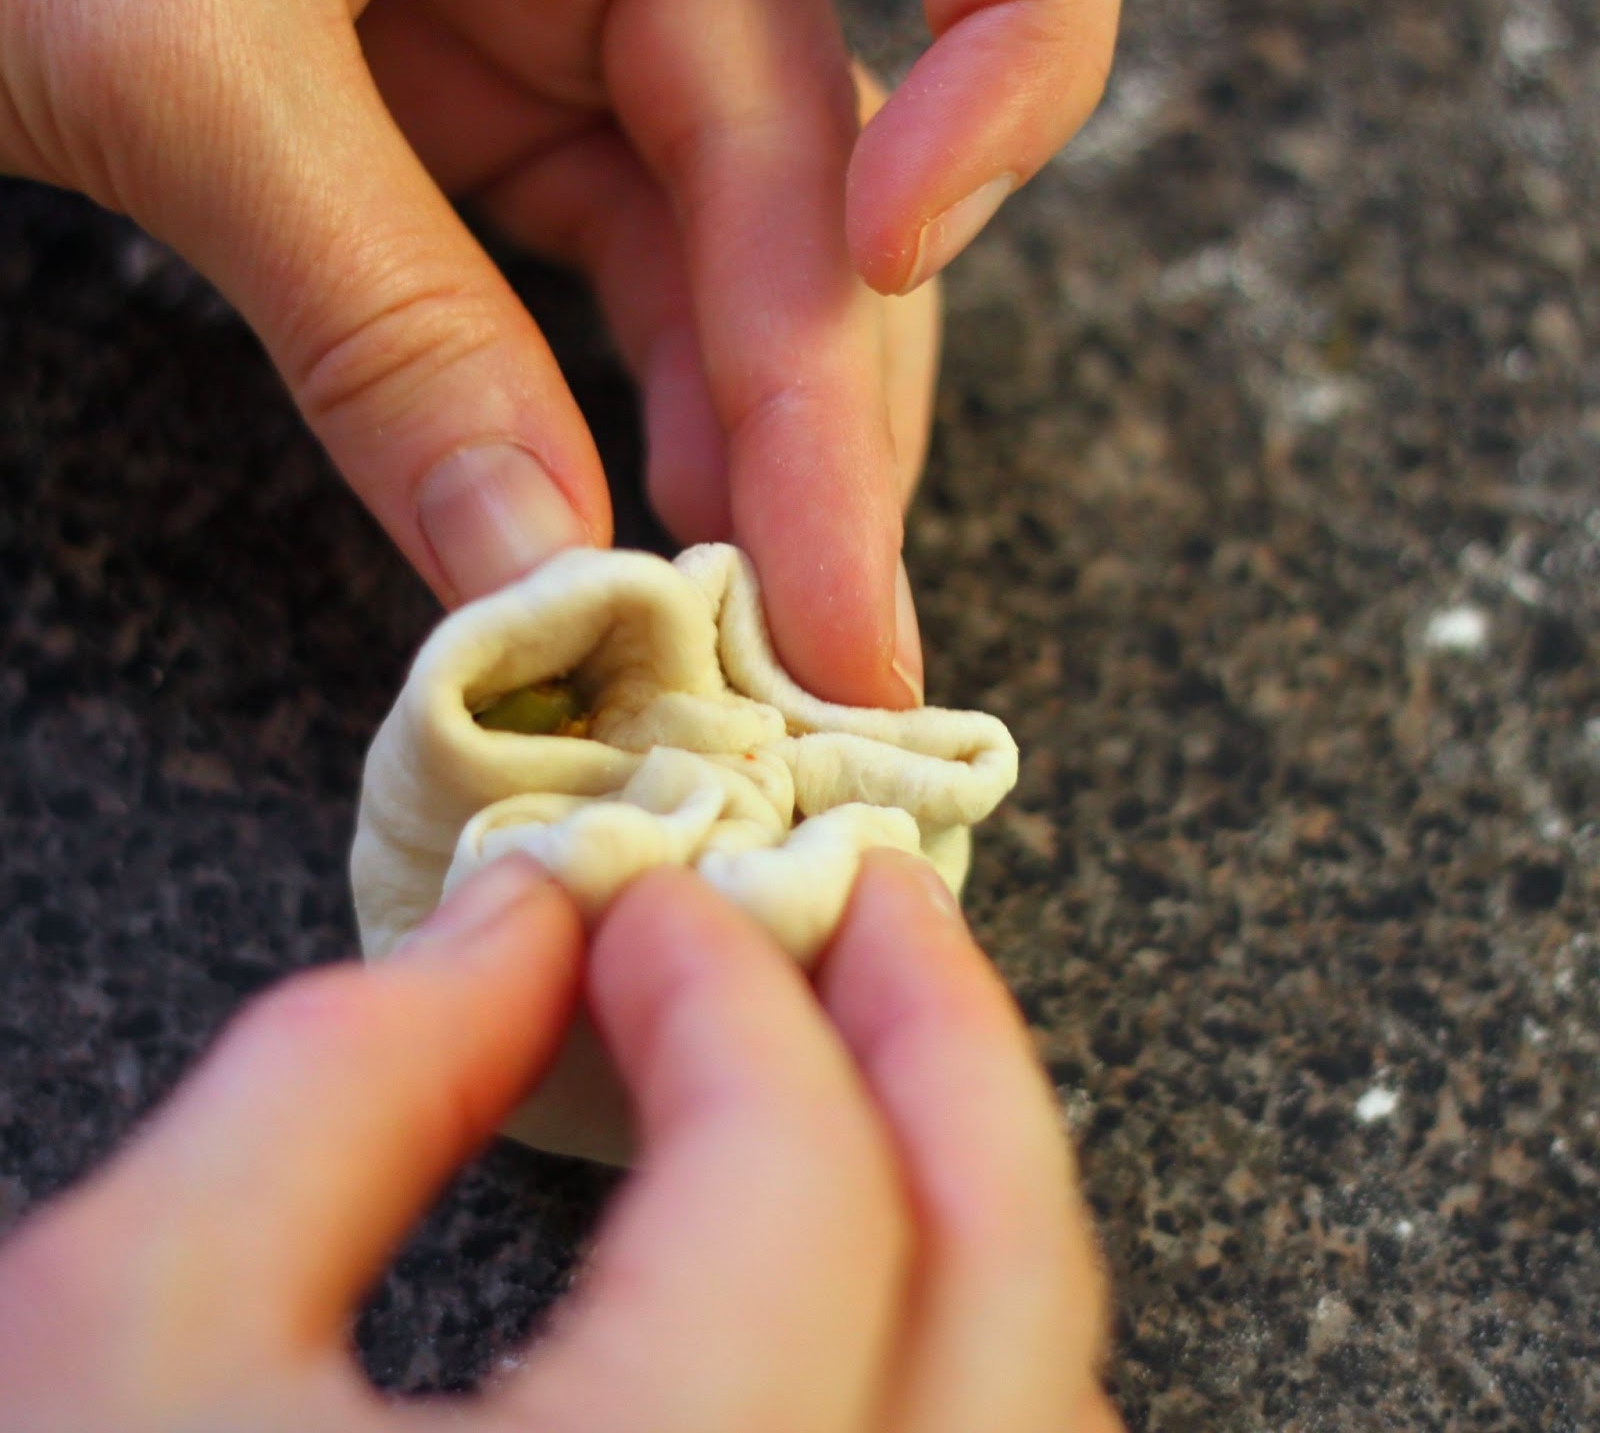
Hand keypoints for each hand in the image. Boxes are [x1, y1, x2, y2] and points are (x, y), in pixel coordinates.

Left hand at [0, 0, 1121, 706]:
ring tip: (755, 626)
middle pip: (817, 141)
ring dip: (749, 437)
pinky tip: (646, 529)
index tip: (904, 243)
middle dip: (831, 394)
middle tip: (839, 628)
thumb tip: (539, 570)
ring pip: (731, 229)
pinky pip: (609, 251)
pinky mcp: (484, 77)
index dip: (1018, 39)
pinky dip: (634, 398)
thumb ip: (376, 311)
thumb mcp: (169, 43)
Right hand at [0, 853, 1118, 1431]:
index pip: (791, 1177)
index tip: (647, 905)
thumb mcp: (119, 1337)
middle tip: (879, 902)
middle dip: (948, 1038)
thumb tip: (522, 925)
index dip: (721, 984)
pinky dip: (970, 1364)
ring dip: (984, 1198)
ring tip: (894, 1050)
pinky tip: (887, 1276)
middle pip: (1005, 1282)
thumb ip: (346, 1081)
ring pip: (1044, 1416)